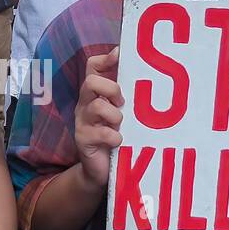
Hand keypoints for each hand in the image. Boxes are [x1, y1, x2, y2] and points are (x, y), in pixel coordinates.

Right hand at [75, 46, 123, 188]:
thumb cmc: (115, 137)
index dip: (106, 59)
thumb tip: (145, 72)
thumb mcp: (122, 113)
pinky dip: (114, 137)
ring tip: (121, 126)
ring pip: (97, 106)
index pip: (93, 66)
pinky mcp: (83, 140)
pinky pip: (101, 133)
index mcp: (95, 94)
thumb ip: (127, 95)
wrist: (100, 171)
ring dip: (115, 116)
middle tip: (122, 103)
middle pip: (91, 82)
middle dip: (111, 89)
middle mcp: (85, 104)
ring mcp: (82, 122)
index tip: (121, 59)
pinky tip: (119, 142)